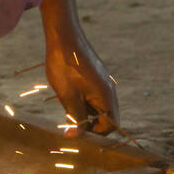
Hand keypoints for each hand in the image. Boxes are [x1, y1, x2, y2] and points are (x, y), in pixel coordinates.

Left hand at [44, 10, 118, 136]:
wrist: (63, 36)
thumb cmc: (65, 66)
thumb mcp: (68, 96)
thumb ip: (76, 118)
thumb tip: (77, 136)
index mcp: (106, 96)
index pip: (110, 125)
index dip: (94, 133)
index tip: (76, 131)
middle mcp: (108, 90)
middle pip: (104, 116)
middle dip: (86, 121)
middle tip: (68, 118)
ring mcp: (101, 82)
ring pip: (95, 106)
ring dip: (81, 109)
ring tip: (64, 101)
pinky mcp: (94, 77)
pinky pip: (91, 95)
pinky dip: (80, 99)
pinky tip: (65, 92)